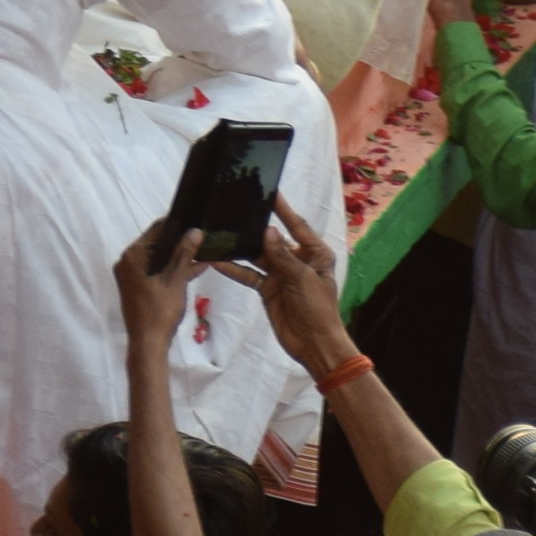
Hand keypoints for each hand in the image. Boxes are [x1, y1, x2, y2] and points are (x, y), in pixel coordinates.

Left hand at [115, 222, 201, 350]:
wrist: (148, 344)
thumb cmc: (160, 311)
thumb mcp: (175, 281)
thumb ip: (184, 254)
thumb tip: (195, 231)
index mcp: (132, 256)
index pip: (156, 230)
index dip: (176, 225)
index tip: (194, 219)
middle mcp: (127, 262)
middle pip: (157, 244)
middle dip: (179, 242)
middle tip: (202, 234)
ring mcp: (131, 275)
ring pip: (158, 259)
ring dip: (179, 257)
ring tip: (204, 250)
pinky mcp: (137, 287)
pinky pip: (157, 271)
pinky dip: (172, 270)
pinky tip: (196, 268)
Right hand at [237, 202, 359, 379]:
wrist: (314, 344)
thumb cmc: (318, 309)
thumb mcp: (302, 278)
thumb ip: (282, 255)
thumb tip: (267, 230)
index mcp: (315, 253)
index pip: (297, 225)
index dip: (283, 209)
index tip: (269, 190)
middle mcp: (297, 260)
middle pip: (273, 239)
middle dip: (256, 228)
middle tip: (236, 209)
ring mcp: (281, 274)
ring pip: (257, 256)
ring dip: (241, 248)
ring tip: (221, 233)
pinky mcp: (268, 289)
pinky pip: (249, 275)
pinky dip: (235, 269)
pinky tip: (218, 261)